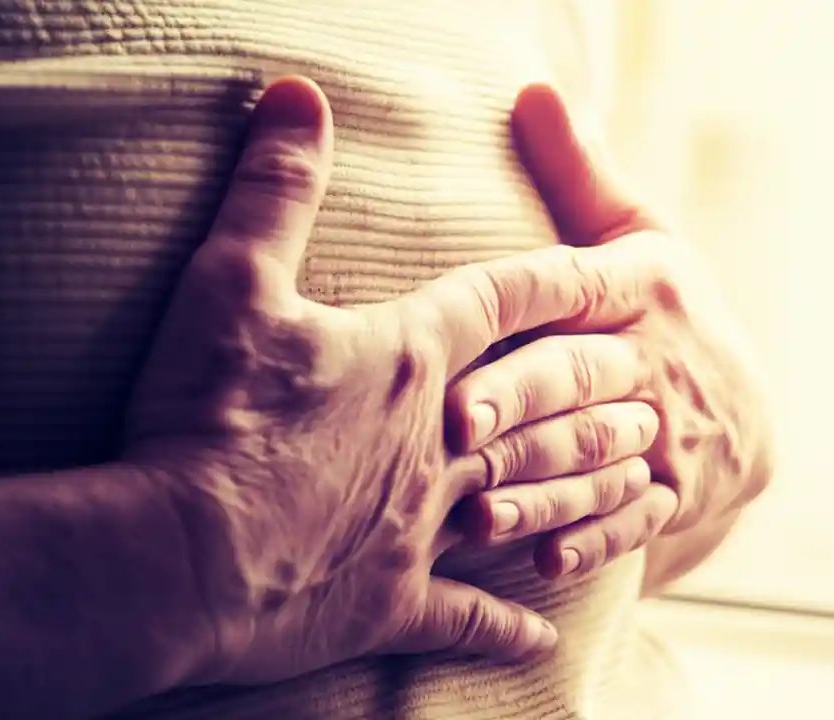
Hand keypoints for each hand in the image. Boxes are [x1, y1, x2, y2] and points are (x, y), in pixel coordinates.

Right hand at [122, 78, 665, 684]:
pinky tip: (544, 632)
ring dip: (588, 486)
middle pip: (543, 408)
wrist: (179, 557)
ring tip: (641, 476)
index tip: (616, 273)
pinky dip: (505, 625)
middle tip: (653, 389)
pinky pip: (466, 617)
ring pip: (530, 499)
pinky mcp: (391, 603)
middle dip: (602, 392)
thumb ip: (275, 191)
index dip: (561, 280)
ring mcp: (422, 528)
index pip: (505, 303)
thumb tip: (299, 99)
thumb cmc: (207, 416)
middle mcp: (436, 444)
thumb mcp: (231, 283)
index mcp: (408, 362)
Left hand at [447, 85, 774, 579]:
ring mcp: (672, 434)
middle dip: (524, 403)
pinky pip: (637, 519)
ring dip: (542, 484)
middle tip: (458, 425)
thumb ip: (579, 173)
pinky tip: (544, 558)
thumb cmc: (665, 311)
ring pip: (603, 460)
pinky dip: (594, 539)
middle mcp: (658, 361)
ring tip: (479, 508)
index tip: (462, 324)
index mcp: (641, 290)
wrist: (744, 404)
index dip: (526, 307)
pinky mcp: (679, 494)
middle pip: (584, 381)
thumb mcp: (638, 236)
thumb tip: (532, 90)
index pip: (579, 291)